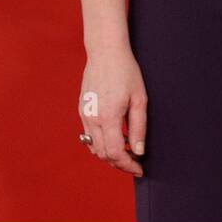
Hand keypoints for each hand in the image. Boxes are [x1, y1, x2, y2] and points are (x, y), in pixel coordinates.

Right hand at [79, 46, 147, 176]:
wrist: (105, 53)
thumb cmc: (126, 72)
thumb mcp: (140, 98)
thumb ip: (138, 126)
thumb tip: (139, 150)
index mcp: (109, 117)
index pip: (116, 153)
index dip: (128, 165)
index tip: (140, 168)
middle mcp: (92, 120)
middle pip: (103, 154)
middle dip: (120, 163)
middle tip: (135, 163)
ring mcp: (84, 115)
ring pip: (94, 148)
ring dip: (109, 155)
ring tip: (126, 153)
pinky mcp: (81, 111)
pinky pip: (88, 136)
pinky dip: (100, 144)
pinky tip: (114, 140)